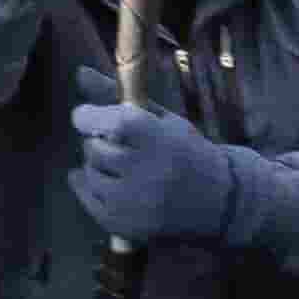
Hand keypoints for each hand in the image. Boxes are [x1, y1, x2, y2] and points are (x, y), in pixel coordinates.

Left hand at [70, 99, 245, 251]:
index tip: (88, 116)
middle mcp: (147, 172)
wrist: (218, 199)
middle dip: (97, 142)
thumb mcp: (160, 118)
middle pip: (94, 149)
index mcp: (158, 139)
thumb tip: (79, 73)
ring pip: (89, 175)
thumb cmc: (185, 151)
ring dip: (96, 167)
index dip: (89, 117)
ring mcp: (136, 203)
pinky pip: (89, 202)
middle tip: (114, 144)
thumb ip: (116, 96)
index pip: (109, 123)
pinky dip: (91, 190)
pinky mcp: (127, 226)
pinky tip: (109, 182)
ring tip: (119, 166)